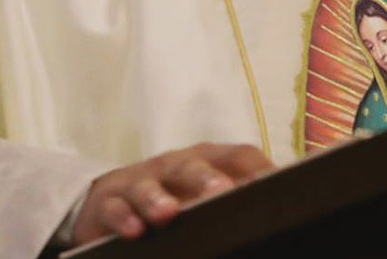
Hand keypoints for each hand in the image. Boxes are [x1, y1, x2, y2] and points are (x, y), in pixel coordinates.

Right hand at [71, 141, 272, 243]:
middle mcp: (174, 166)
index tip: (277, 186)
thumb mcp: (203, 200)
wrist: (112, 202)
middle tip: (222, 193)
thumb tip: (275, 216)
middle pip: (191, 165)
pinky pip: (114, 207)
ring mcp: (140, 182)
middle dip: (206, 178)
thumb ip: (234, 204)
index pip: (237, 156)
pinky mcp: (109, 203)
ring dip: (157, 198)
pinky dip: (123, 217)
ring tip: (168, 213)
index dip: (257, 168)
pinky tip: (134, 230)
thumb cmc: (172, 201)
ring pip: (149, 184)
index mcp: (206, 162)